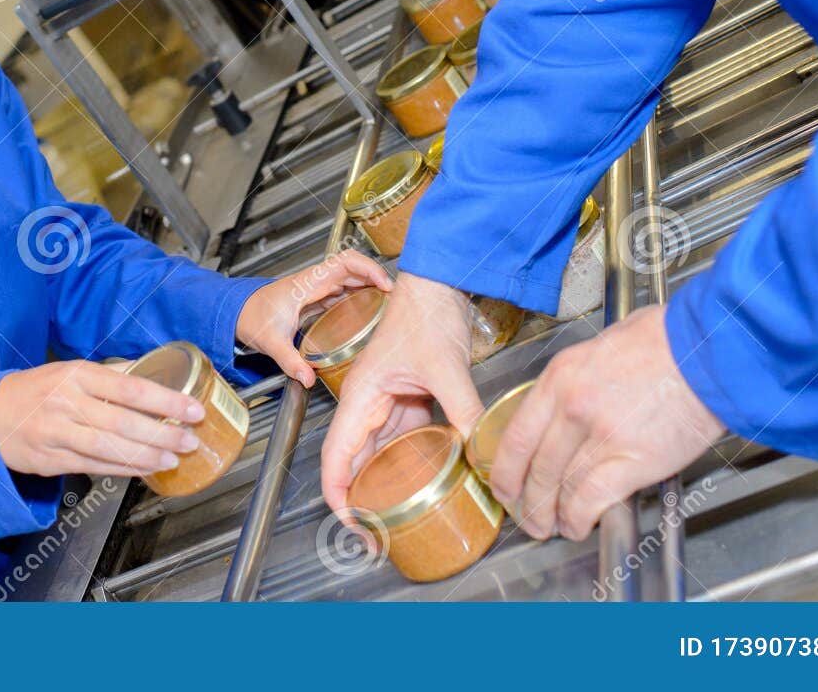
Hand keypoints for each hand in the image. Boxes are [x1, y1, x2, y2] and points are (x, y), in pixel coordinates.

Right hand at [0, 360, 204, 477]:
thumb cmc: (36, 390)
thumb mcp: (70, 371)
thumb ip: (109, 376)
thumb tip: (152, 379)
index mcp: (78, 375)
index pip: (131, 388)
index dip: (166, 401)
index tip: (193, 409)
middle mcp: (68, 403)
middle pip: (124, 422)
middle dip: (162, 434)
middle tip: (190, 440)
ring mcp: (58, 433)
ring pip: (110, 448)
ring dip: (146, 456)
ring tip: (172, 458)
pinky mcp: (51, 460)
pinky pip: (94, 466)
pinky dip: (122, 469)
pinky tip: (143, 469)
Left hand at [236, 248, 392, 387]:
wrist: (238, 311)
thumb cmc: (251, 316)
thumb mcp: (270, 340)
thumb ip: (289, 360)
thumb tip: (307, 378)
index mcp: (306, 283)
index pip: (344, 262)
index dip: (368, 269)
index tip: (384, 284)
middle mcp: (314, 282)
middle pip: (353, 269)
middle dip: (377, 279)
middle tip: (394, 299)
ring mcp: (316, 288)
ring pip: (350, 279)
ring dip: (370, 287)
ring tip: (387, 305)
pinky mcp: (317, 297)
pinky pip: (344, 291)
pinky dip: (359, 296)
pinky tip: (368, 311)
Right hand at [321, 271, 483, 514]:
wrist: (440, 279)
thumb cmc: (424, 309)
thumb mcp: (445, 368)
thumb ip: (463, 412)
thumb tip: (483, 454)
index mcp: (360, 397)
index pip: (335, 460)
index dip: (339, 499)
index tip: (356, 528)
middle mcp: (367, 403)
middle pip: (354, 464)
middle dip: (362, 503)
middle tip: (382, 538)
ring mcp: (388, 401)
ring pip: (378, 454)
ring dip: (385, 486)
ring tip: (401, 519)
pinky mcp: (409, 397)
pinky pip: (404, 439)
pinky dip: (411, 464)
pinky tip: (428, 481)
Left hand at [489, 305, 724, 540]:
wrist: (707, 350)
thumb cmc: (664, 341)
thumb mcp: (600, 346)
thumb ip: (576, 378)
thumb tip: (563, 403)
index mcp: (561, 377)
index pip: (517, 435)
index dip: (504, 469)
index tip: (502, 484)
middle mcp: (572, 407)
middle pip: (536, 466)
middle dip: (527, 500)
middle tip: (527, 516)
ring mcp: (601, 434)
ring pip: (561, 486)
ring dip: (552, 513)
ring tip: (551, 526)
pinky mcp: (632, 459)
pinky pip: (592, 498)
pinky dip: (579, 517)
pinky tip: (577, 526)